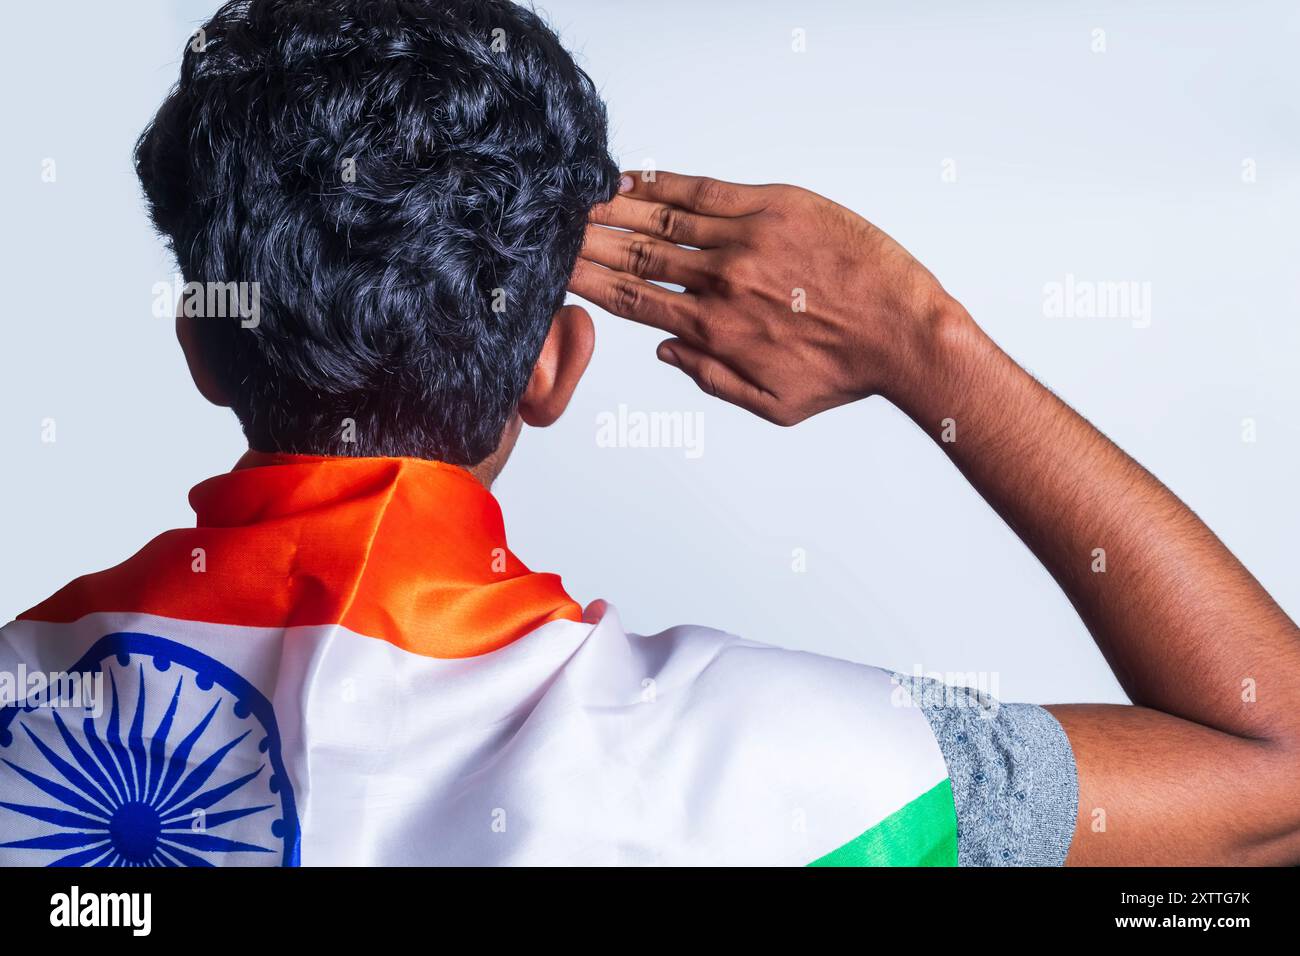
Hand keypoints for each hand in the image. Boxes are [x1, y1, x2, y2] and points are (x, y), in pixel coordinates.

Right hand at [568, 170, 957, 423]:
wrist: (905, 334)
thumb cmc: (845, 372)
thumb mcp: (773, 405)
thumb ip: (710, 379)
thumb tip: (662, 350)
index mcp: (715, 331)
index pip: (634, 301)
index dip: (590, 283)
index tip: (561, 270)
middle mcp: (722, 283)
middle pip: (636, 256)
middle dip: (588, 243)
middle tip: (554, 229)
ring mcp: (748, 241)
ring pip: (663, 220)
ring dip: (614, 209)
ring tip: (580, 201)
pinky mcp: (777, 207)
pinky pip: (707, 191)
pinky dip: (664, 183)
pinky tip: (634, 179)